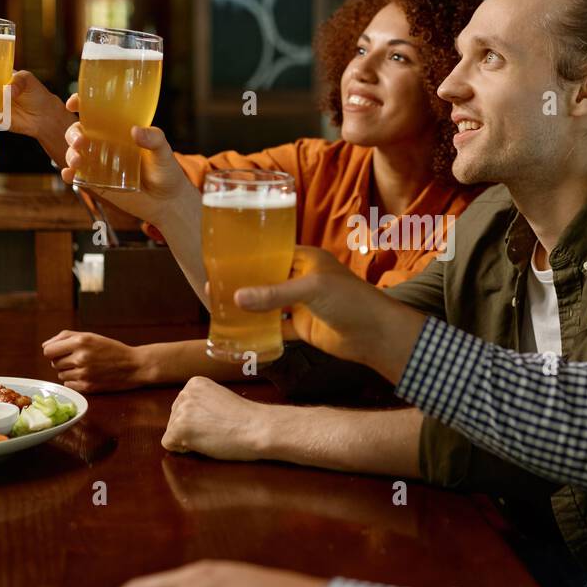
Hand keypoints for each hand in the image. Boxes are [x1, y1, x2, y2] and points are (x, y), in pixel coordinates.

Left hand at [41, 330, 146, 392]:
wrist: (134, 366)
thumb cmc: (112, 349)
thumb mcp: (91, 336)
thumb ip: (66, 337)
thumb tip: (45, 346)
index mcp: (81, 341)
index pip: (48, 350)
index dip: (53, 352)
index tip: (61, 352)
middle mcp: (81, 357)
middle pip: (54, 363)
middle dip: (63, 361)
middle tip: (79, 359)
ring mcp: (84, 373)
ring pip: (61, 375)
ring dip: (69, 371)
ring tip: (86, 367)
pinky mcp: (87, 387)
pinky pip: (68, 384)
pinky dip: (75, 381)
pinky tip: (88, 376)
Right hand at [59, 109, 189, 226]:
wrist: (167, 201)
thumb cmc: (166, 170)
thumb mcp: (163, 151)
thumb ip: (154, 139)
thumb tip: (135, 131)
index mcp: (118, 130)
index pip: (94, 112)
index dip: (80, 104)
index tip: (73, 104)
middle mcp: (104, 144)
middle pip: (79, 132)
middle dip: (73, 134)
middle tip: (80, 142)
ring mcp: (98, 163)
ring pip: (75, 153)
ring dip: (70, 154)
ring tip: (78, 161)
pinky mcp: (96, 182)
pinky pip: (77, 176)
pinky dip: (69, 174)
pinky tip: (69, 174)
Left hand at [162, 377, 270, 459]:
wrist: (258, 427)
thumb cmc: (246, 419)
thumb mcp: (219, 400)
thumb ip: (201, 403)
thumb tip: (187, 418)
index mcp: (195, 383)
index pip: (181, 407)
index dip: (197, 420)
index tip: (217, 421)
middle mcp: (185, 392)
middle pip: (173, 419)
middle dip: (190, 429)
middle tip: (215, 430)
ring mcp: (181, 410)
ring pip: (172, 432)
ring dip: (188, 439)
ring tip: (212, 435)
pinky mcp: (179, 428)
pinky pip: (168, 444)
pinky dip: (182, 449)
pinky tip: (203, 443)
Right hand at [234, 246, 426, 381]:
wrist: (375, 334)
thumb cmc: (350, 300)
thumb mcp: (311, 289)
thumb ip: (274, 294)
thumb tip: (236, 298)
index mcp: (306, 259)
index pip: (271, 252)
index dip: (248, 256)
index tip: (222, 259)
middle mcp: (301, 279)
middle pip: (266, 278)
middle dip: (242, 283)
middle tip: (211, 284)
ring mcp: (301, 304)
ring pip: (268, 303)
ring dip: (248, 306)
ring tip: (217, 306)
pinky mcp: (302, 326)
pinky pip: (275, 327)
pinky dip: (259, 330)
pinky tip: (237, 332)